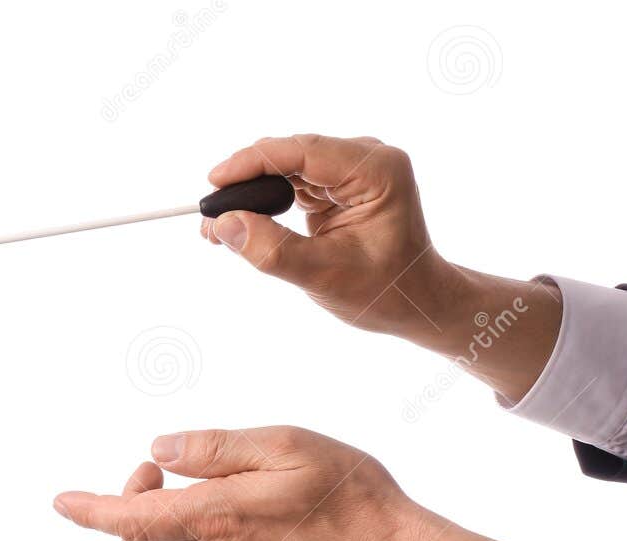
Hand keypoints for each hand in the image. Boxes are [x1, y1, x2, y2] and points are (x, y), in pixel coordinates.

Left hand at [53, 426, 523, 540]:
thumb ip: (216, 448)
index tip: (62, 501)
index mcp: (215, 517)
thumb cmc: (351, 495)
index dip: (88, 509)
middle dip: (131, 506)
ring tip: (217, 493)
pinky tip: (250, 528)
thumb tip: (159, 451)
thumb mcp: (287, 445)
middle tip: (160, 472)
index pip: (126, 518)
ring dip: (171, 527)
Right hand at [200, 134, 559, 402]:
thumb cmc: (385, 292)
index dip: (252, 162)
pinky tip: (244, 221)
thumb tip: (222, 224)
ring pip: (287, 166)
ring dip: (252, 191)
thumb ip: (273, 251)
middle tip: (209, 215)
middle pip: (291, 153)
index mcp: (376, 170)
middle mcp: (368, 158)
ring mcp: (354, 168)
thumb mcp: (325, 277)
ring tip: (219, 223)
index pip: (302, 151)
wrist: (416, 302)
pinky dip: (266, 200)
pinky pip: (293, 180)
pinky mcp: (340, 182)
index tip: (214, 183)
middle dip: (247, 181)